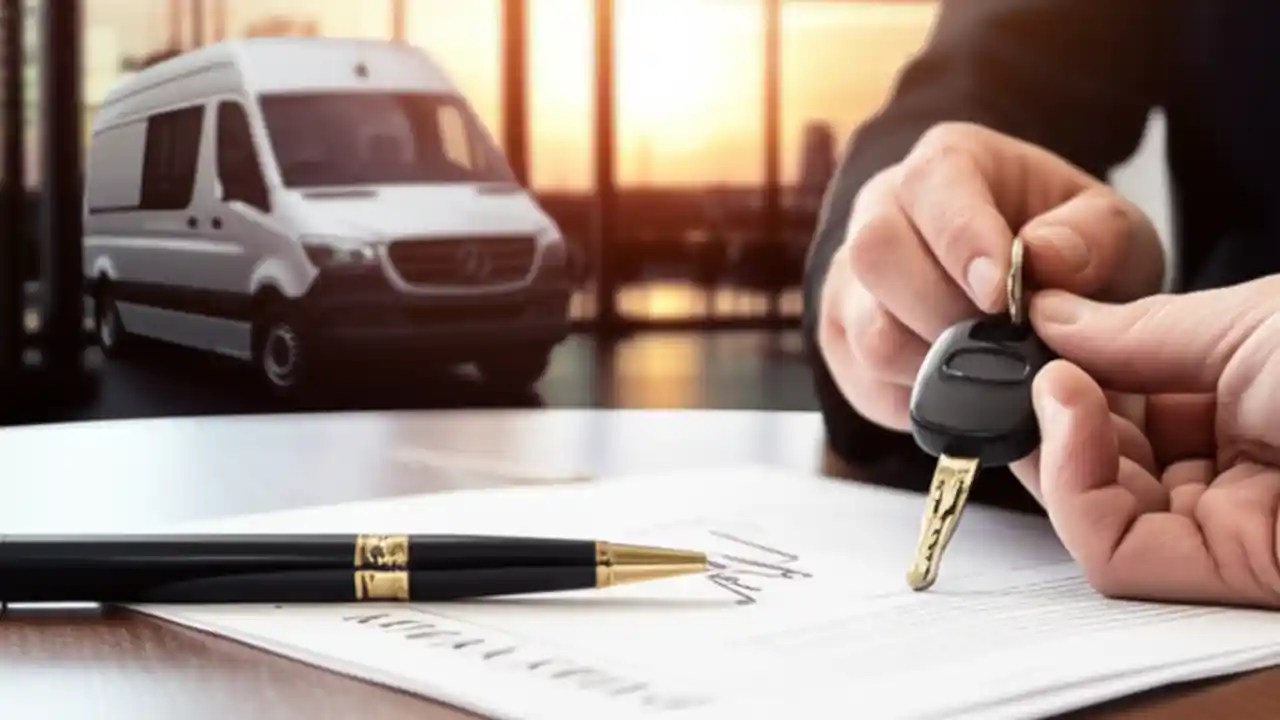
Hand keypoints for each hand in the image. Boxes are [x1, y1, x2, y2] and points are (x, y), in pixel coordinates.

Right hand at [818, 122, 1164, 429]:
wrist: (1029, 293)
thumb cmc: (1068, 251)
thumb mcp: (1112, 232)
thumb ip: (1095, 237)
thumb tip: (1043, 258)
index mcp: (946, 164)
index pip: (931, 186)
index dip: (963, 241)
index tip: (1003, 296)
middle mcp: (880, 211)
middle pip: (875, 254)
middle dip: (946, 313)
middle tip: (1007, 345)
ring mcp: (851, 279)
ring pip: (867, 331)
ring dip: (937, 366)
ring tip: (994, 373)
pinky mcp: (842, 340)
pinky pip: (864, 381)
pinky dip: (920, 399)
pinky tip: (964, 390)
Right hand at [1019, 276, 1279, 607]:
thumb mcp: (1249, 318)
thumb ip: (1136, 326)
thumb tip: (1046, 316)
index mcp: (1255, 406)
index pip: (1133, 407)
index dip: (1075, 375)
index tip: (1031, 334)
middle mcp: (1243, 475)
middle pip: (1104, 463)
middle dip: (1048, 413)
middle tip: (1023, 360)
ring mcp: (1236, 530)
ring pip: (1097, 512)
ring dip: (1050, 445)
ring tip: (1049, 381)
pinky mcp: (1228, 578)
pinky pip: (1116, 554)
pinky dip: (1068, 488)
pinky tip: (1067, 417)